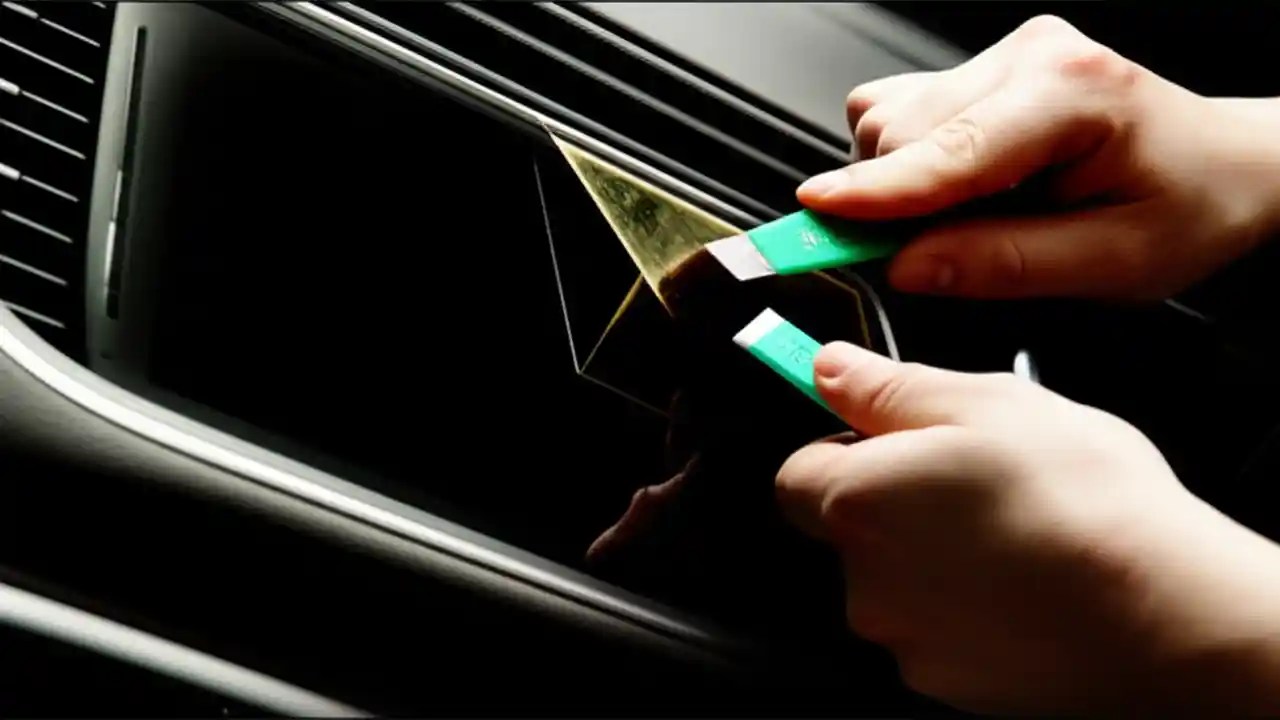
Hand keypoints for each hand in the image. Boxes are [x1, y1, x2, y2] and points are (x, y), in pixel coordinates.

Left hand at [776, 341, 1279, 714]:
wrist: (1165, 614)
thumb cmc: (1081, 503)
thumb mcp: (984, 402)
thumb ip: (888, 387)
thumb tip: (827, 368)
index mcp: (858, 500)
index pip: (797, 471)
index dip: (841, 447)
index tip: (888, 437)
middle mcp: (864, 580)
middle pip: (849, 529)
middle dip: (896, 501)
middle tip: (973, 480)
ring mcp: (905, 638)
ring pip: (897, 581)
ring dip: (933, 555)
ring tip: (1013, 533)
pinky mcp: (947, 681)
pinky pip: (936, 629)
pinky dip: (965, 607)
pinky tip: (1023, 583)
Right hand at [799, 15, 1279, 300]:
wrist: (1224, 164)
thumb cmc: (1189, 205)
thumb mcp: (1115, 262)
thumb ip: (1006, 264)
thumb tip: (908, 265)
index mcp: (1071, 93)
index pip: (949, 150)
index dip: (876, 192)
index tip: (816, 216)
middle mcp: (1029, 58)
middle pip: (899, 132)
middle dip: (891, 204)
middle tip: (930, 259)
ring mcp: (1002, 58)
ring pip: (888, 120)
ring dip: (899, 183)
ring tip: (971, 220)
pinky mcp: (980, 72)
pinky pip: (899, 111)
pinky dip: (906, 162)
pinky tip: (956, 189)